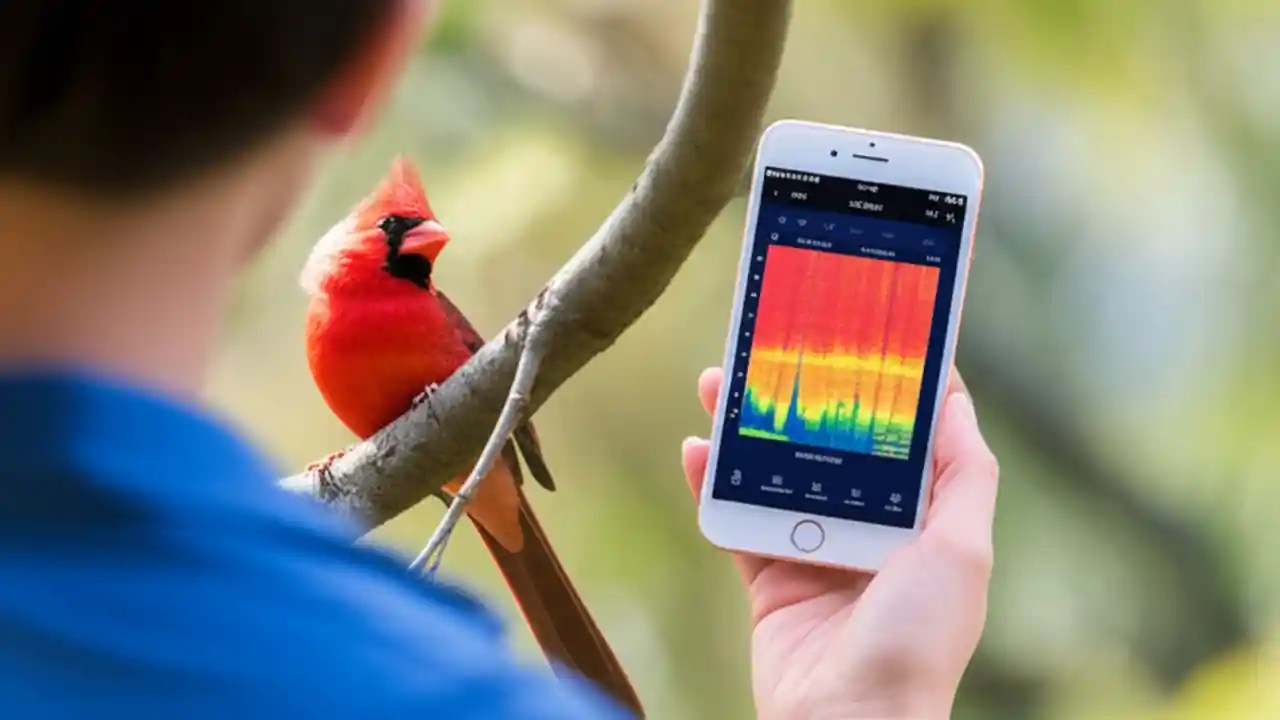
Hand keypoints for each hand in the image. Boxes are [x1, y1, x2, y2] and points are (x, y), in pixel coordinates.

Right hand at [681, 367, 998, 718]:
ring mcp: (818, 550)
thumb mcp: (962, 551)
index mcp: (924, 520)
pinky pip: (737, 518)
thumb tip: (956, 399)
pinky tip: (695, 451)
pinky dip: (713, 485)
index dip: (886, 384)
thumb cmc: (914, 642)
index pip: (905, 435)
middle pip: (830, 443)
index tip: (865, 331)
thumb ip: (963, 475)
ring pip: (777, 471)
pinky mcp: (772, 576)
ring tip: (717, 382)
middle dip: (801, 393)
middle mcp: (872, 530)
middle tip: (773, 347)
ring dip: (746, 428)